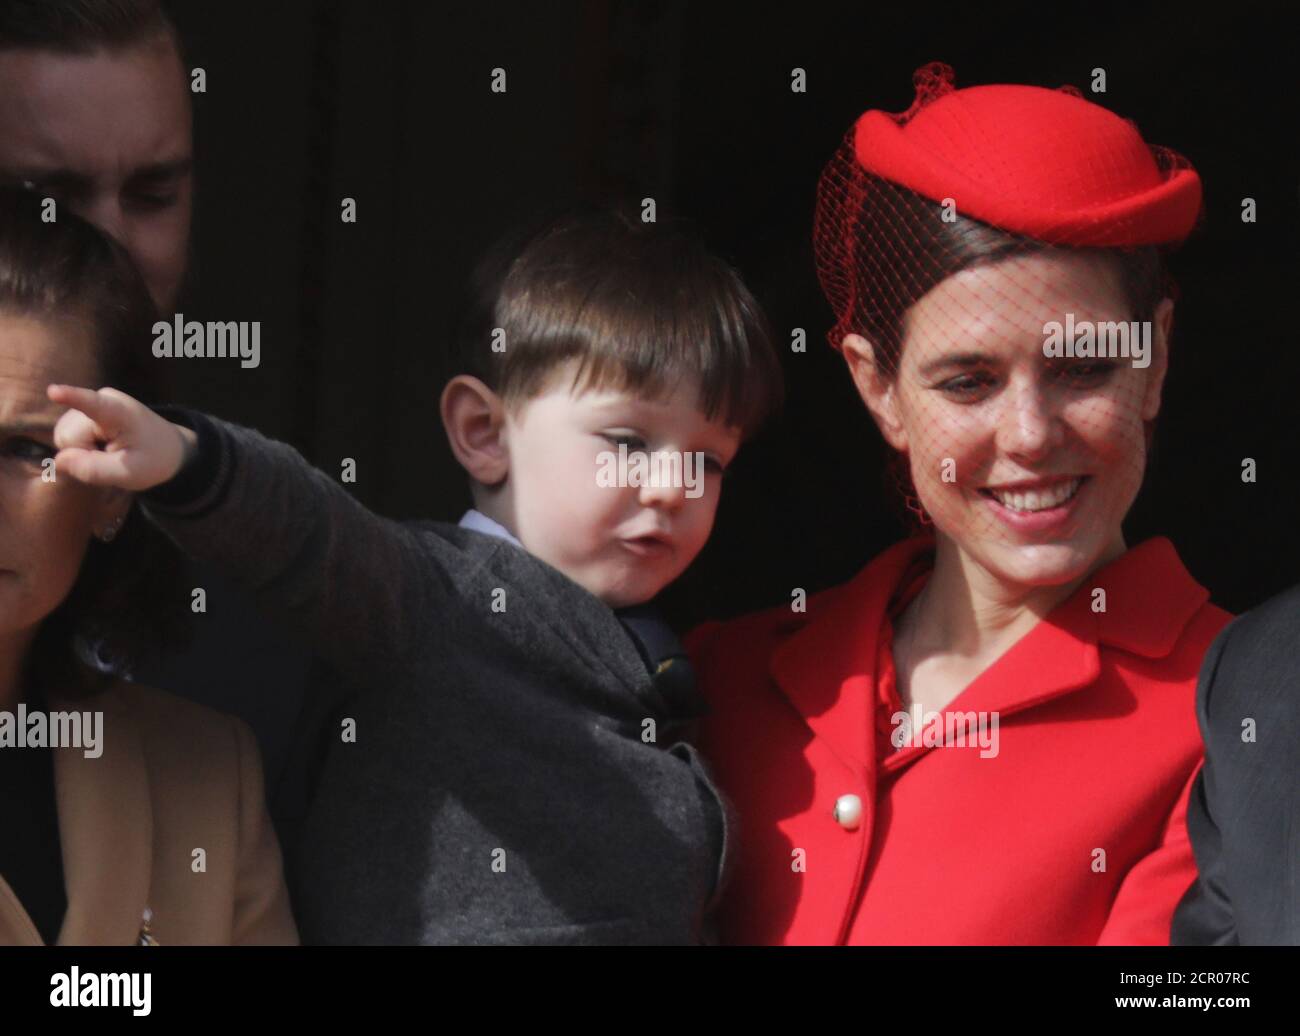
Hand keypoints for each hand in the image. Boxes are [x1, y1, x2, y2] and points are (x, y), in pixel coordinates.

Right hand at [46, 384, 196, 490]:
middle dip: (84, 455)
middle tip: (113, 457)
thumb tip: (58, 460)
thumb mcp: (129, 474)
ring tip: (111, 451)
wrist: (168, 448)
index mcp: (119, 412)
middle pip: (67, 437)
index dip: (70, 397)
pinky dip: (82, 448)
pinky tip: (102, 447)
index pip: (91, 403)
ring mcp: (91, 403)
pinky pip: (66, 437)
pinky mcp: (83, 411)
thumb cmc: (152, 460)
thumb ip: (94, 470)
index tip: (53, 391)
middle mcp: (101, 399)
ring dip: (84, 452)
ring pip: (64, 438)